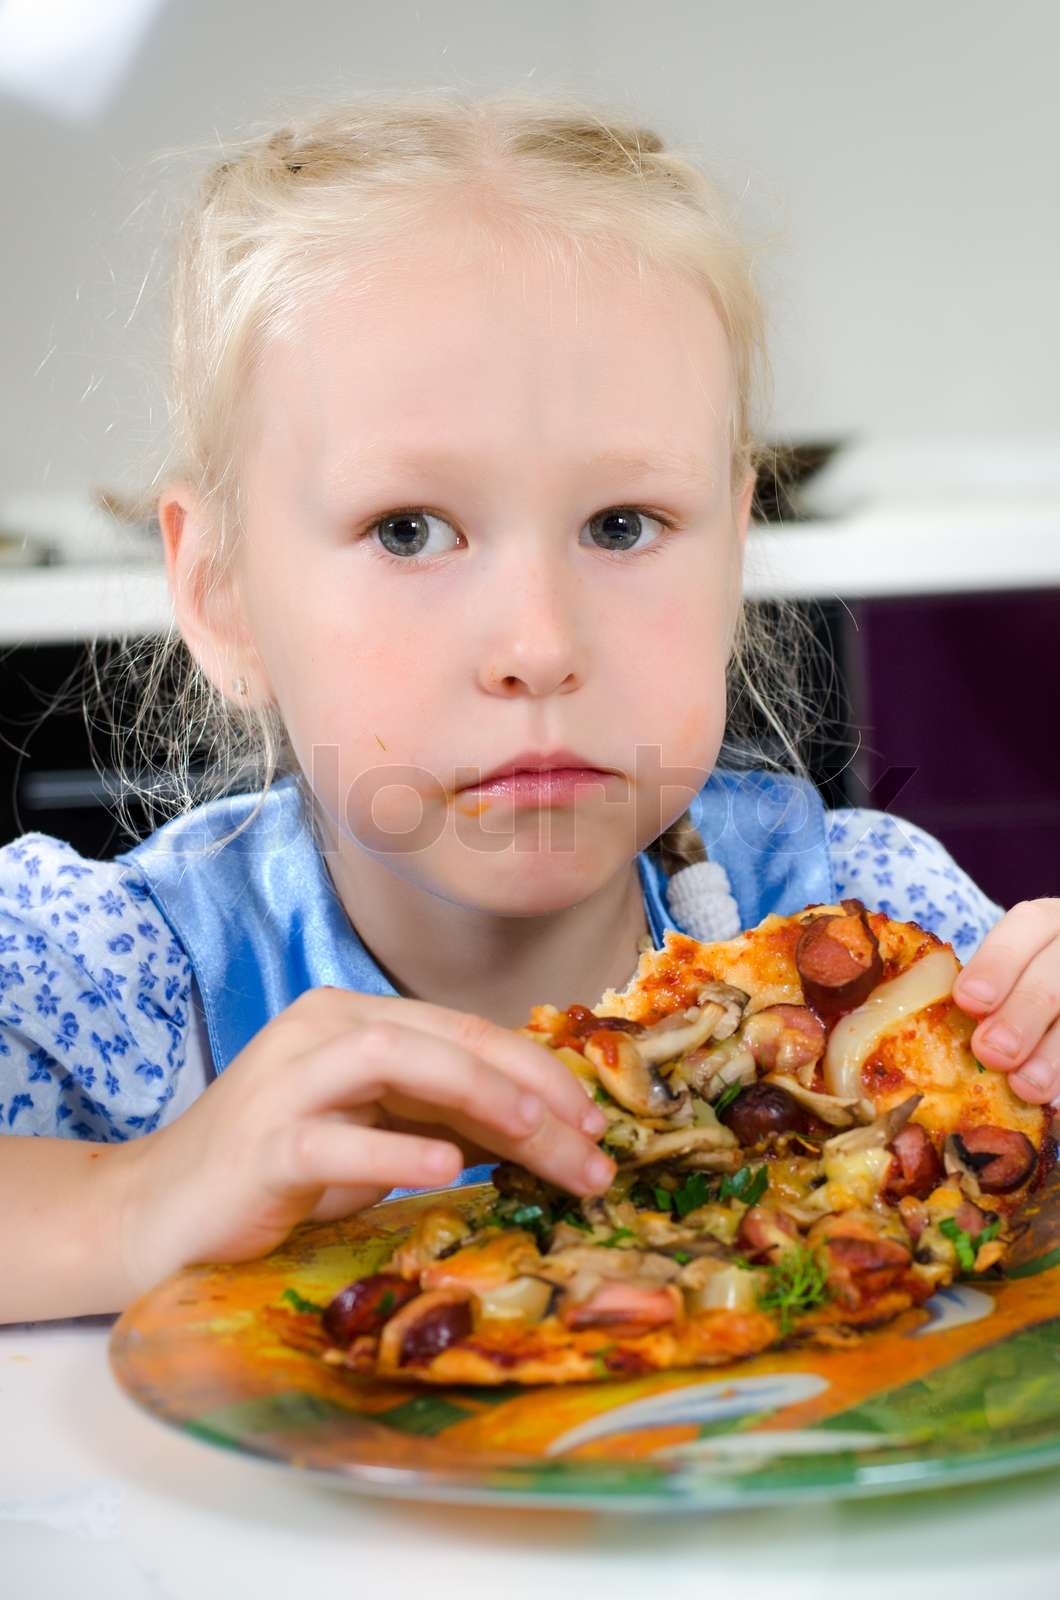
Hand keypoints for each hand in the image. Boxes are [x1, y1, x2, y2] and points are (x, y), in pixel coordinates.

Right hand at [118, 985, 612, 1296]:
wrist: (158, 1215)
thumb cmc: (277, 1176)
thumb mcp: (378, 1135)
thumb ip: (448, 1119)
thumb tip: (549, 1126)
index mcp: (352, 1018)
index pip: (463, 1029)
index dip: (538, 1067)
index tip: (599, 1119)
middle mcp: (320, 1030)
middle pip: (443, 1037)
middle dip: (530, 1085)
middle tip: (595, 1141)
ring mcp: (285, 1081)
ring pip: (392, 1061)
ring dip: (478, 1096)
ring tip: (539, 1136)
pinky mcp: (259, 1145)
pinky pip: (332, 1139)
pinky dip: (392, 1151)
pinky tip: (446, 1169)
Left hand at [952, 898, 1059, 1104]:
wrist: (1057, 989)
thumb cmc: (1023, 989)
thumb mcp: (1012, 972)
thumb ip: (986, 992)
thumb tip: (948, 1024)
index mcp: (1050, 922)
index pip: (1028, 925)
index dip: (998, 963)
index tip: (969, 1000)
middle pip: (1057, 976)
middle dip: (1024, 1014)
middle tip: (992, 1052)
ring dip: (1057, 1053)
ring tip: (1027, 1087)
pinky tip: (1057, 1104)